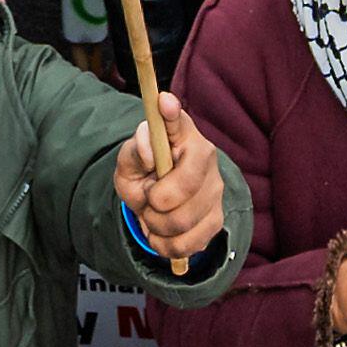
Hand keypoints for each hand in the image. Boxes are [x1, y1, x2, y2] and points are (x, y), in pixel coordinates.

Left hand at [113, 90, 227, 265]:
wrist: (155, 205)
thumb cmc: (144, 175)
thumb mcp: (129, 164)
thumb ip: (134, 152)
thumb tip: (149, 152)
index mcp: (181, 133)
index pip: (177, 121)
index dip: (170, 113)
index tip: (162, 102)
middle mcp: (204, 155)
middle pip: (184, 187)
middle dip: (155, 202)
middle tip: (148, 200)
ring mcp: (215, 188)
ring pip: (182, 220)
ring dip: (156, 225)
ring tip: (153, 216)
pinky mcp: (217, 219)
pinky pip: (188, 243)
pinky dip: (166, 244)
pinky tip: (163, 232)